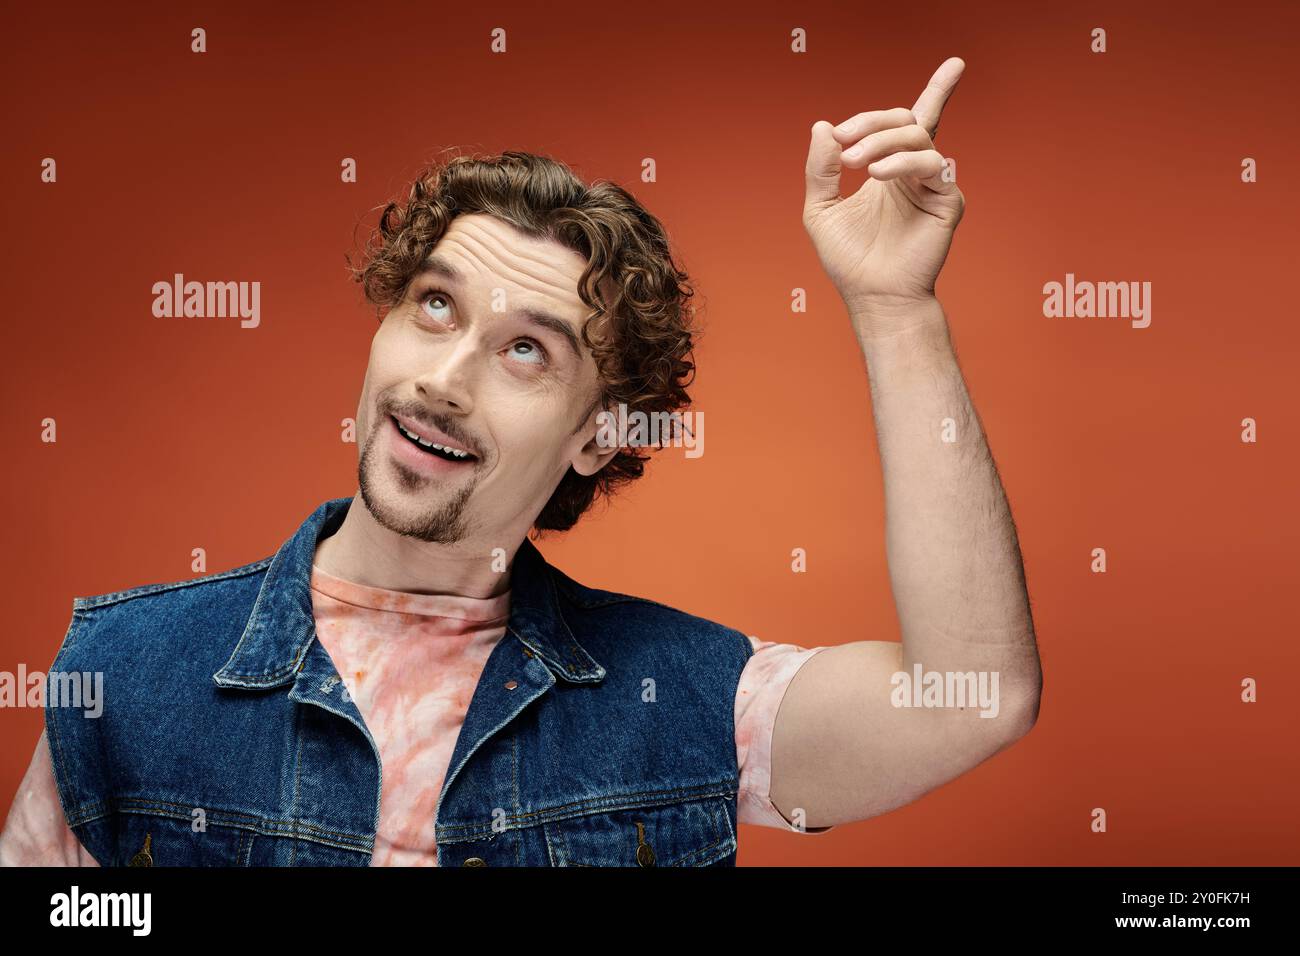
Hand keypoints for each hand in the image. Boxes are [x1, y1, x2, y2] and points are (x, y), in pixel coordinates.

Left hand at [803, 57, 965, 317]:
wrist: (872, 296)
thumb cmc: (850, 259)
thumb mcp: (821, 209)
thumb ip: (820, 169)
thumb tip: (822, 126)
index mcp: (890, 167)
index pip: (913, 119)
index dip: (939, 87)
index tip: (860, 119)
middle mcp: (914, 172)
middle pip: (906, 120)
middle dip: (871, 123)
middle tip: (843, 148)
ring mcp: (933, 185)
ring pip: (916, 137)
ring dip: (881, 142)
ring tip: (854, 164)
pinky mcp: (947, 202)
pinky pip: (931, 165)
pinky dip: (901, 163)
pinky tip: (877, 175)